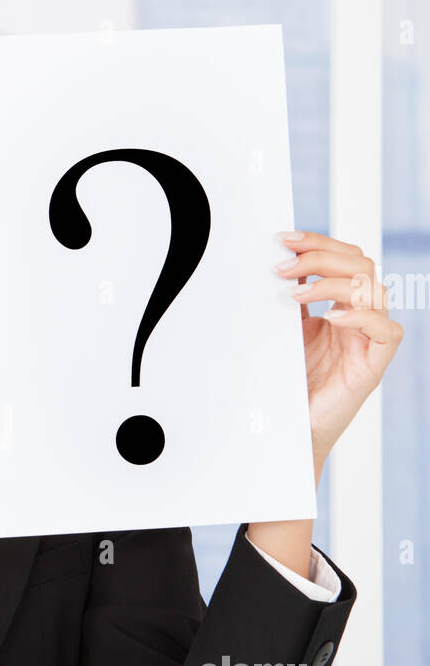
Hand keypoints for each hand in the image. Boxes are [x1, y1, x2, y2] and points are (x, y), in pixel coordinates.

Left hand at [274, 230, 403, 468]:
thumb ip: (291, 300)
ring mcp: (371, 338)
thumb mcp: (287, 330)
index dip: (318, 242)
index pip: (345, 257)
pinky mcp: (375, 364)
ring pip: (372, 289)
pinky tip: (330, 318)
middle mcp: (362, 316)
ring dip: (331, 283)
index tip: (284, 239)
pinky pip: (386, 329)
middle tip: (283, 266)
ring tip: (294, 292)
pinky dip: (359, 317)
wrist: (293, 426)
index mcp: (344, 304)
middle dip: (321, 256)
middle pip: (361, 264)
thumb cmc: (293, 380)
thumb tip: (279, 263)